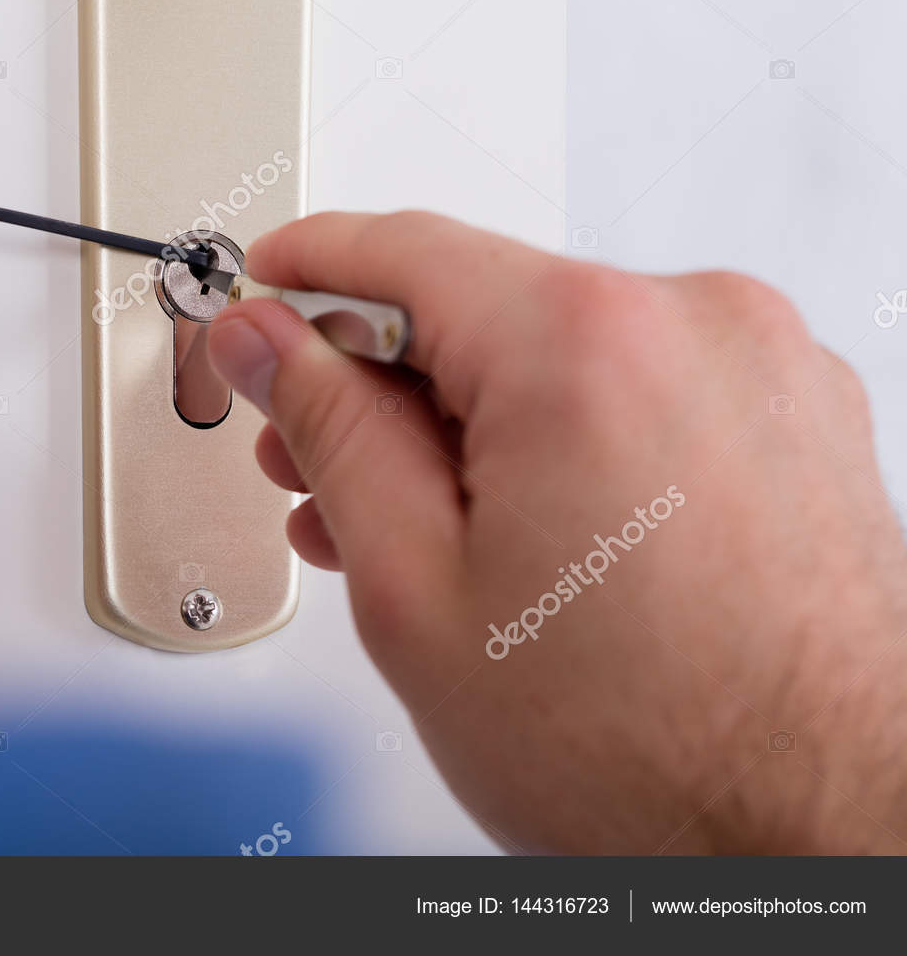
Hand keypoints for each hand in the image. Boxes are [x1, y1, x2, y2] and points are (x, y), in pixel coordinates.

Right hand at [208, 211, 906, 853]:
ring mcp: (763, 369)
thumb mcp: (418, 589)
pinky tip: (505, 524)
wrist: (827, 837)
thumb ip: (328, 432)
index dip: (304, 270)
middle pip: (482, 302)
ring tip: (402, 521)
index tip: (260, 296)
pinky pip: (638, 388)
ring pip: (558, 352)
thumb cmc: (652, 754)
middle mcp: (697, 325)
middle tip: (307, 454)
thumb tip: (271, 345)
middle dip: (379, 379)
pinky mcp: (795, 419)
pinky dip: (558, 436)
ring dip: (464, 419)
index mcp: (590, 344)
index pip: (403, 249)